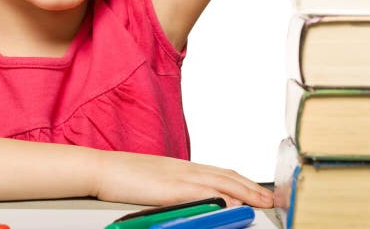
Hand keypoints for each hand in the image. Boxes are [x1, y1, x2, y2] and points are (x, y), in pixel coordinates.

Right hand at [92, 150, 272, 207]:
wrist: (99, 168)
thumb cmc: (120, 176)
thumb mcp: (152, 180)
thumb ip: (172, 188)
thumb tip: (187, 198)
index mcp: (179, 167)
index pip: (218, 172)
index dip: (241, 180)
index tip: (256, 190)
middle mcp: (183, 168)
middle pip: (225, 175)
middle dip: (251, 186)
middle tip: (270, 198)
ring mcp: (177, 176)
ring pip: (220, 181)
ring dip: (245, 191)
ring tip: (262, 202)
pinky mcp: (169, 188)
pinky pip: (201, 192)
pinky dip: (220, 196)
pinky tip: (233, 203)